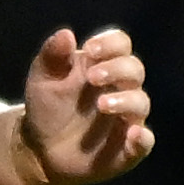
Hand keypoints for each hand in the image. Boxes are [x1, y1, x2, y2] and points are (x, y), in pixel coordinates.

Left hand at [16, 26, 153, 184]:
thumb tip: (66, 34)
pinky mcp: (126, 148)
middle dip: (117, 69)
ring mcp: (126, 118)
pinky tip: (133, 135)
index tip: (89, 50)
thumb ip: (52, 56)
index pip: (120, 44)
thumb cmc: (46, 108)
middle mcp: (120, 89)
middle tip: (92, 77)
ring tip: (101, 104)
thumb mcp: (42, 80)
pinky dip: (142, 139)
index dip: (110, 43)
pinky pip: (144, 142)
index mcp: (102, 66)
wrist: (38, 150)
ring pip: (140, 102)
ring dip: (125, 100)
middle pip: (134, 70)